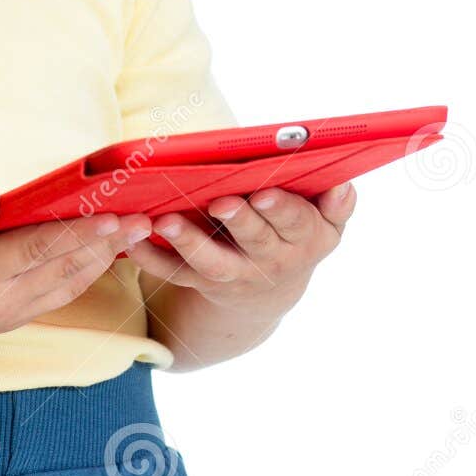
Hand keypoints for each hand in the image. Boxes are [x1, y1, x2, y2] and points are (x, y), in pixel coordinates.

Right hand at [0, 181, 158, 348]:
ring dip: (105, 258)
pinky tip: (107, 252)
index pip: (38, 249)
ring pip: (69, 284)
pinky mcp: (14, 317)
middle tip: (148, 219)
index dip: (79, 231)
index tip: (114, 214)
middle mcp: (1, 302)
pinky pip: (60, 293)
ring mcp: (10, 314)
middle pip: (65, 268)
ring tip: (139, 232)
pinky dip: (87, 271)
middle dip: (108, 243)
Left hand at [122, 182, 357, 321]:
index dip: (280, 209)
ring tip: (166, 221)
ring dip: (188, 242)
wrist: (269, 290)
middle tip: (221, 203)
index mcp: (303, 240)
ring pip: (210, 263)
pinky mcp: (198, 281)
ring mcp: (232, 274)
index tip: (265, 194)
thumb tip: (344, 185)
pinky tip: (131, 238)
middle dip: (239, 222)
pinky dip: (149, 257)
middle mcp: (268, 260)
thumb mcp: (326, 225)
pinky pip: (172, 272)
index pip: (294, 222)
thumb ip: (336, 206)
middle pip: (254, 241)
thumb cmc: (297, 235)